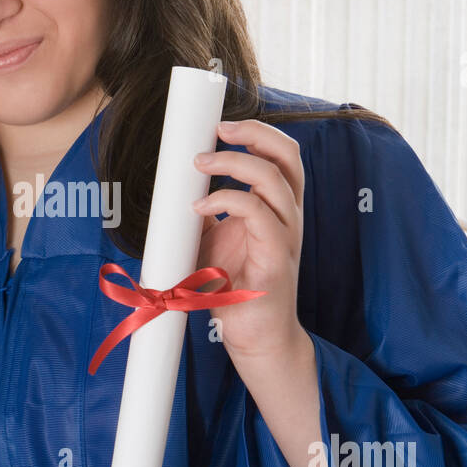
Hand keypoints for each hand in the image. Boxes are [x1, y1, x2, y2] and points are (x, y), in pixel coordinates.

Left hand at [192, 119, 305, 360]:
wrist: (255, 340)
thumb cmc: (233, 291)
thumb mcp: (211, 241)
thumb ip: (205, 212)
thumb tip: (177, 185)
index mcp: (278, 208)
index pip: (282, 156)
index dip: (257, 132)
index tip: (219, 126)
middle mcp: (288, 218)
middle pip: (289, 157)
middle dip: (255, 133)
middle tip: (218, 130)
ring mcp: (287, 237)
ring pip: (275, 180)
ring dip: (234, 163)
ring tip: (201, 162)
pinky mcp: (277, 259)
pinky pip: (259, 215)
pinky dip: (228, 200)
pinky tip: (201, 205)